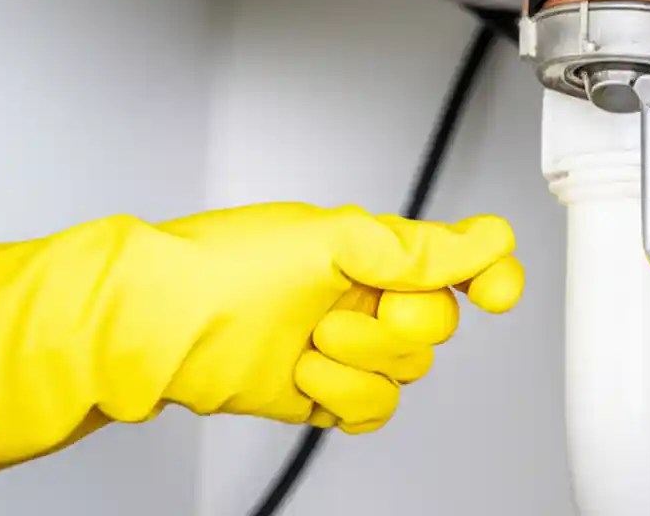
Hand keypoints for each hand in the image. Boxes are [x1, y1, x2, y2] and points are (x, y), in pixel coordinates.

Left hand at [0, 203, 522, 508]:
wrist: (153, 327)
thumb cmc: (220, 267)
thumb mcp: (328, 240)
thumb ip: (415, 249)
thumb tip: (487, 240)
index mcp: (371, 250)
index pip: (456, 264)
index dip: (488, 276)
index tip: (496, 290)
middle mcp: (364, 295)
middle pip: (437, 327)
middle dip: (395, 324)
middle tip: (343, 308)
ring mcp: (345, 346)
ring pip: (406, 372)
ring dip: (358, 359)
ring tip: (308, 340)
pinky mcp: (325, 392)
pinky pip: (374, 408)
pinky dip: (345, 394)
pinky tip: (307, 373)